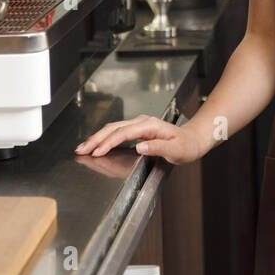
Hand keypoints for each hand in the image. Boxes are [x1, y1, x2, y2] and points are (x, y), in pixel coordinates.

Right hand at [74, 114, 204, 164]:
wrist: (194, 139)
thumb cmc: (186, 145)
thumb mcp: (176, 150)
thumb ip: (158, 148)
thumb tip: (140, 147)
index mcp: (150, 126)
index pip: (123, 133)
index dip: (109, 142)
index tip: (97, 152)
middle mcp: (143, 122)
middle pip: (113, 128)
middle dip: (95, 139)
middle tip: (81, 149)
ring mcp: (139, 124)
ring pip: (113, 128)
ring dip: (97, 137)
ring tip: (83, 147)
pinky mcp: (137, 128)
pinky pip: (117, 131)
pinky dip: (104, 137)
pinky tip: (97, 143)